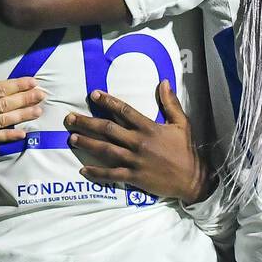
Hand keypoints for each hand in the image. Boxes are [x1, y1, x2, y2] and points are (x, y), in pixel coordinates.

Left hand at [66, 81, 213, 204]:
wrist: (192, 179)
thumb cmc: (186, 150)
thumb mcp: (182, 123)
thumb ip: (170, 103)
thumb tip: (164, 82)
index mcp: (149, 128)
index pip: (125, 111)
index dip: (108, 102)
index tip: (93, 95)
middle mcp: (139, 143)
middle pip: (108, 130)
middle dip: (87, 123)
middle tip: (70, 118)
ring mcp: (134, 161)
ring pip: (105, 150)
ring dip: (87, 143)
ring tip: (72, 138)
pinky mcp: (134, 177)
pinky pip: (111, 174)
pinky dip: (97, 172)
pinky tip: (83, 170)